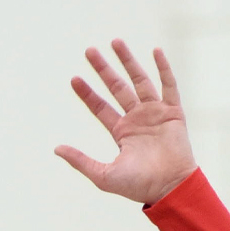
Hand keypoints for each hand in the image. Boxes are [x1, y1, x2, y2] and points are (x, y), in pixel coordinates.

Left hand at [55, 40, 195, 204]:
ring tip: (115, 42)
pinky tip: (155, 51)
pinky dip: (163, 69)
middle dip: (103, 69)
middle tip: (89, 51)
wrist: (170, 189)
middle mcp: (137, 119)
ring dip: (128, 61)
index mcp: (122, 132)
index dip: (87, 94)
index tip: (74, 78)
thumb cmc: (139, 186)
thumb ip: (81, 161)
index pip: (100, 107)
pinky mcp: (173, 113)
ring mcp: (155, 114)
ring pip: (140, 81)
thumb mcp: (104, 175)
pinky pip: (169, 86)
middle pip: (117, 87)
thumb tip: (56, 149)